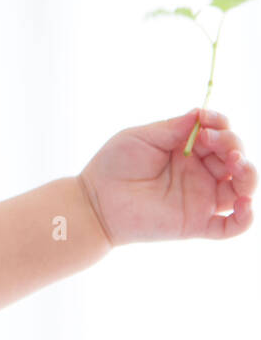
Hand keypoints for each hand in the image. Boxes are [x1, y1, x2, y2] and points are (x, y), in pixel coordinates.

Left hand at [77, 107, 254, 244]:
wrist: (94, 202)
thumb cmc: (113, 166)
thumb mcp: (141, 138)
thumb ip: (172, 128)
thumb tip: (201, 113)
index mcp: (190, 151)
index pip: (221, 135)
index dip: (221, 125)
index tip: (206, 120)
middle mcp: (201, 174)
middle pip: (236, 158)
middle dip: (233, 144)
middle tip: (213, 140)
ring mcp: (201, 199)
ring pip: (242, 188)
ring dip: (248, 174)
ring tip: (236, 162)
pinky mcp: (197, 223)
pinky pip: (233, 226)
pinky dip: (247, 217)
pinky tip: (244, 203)